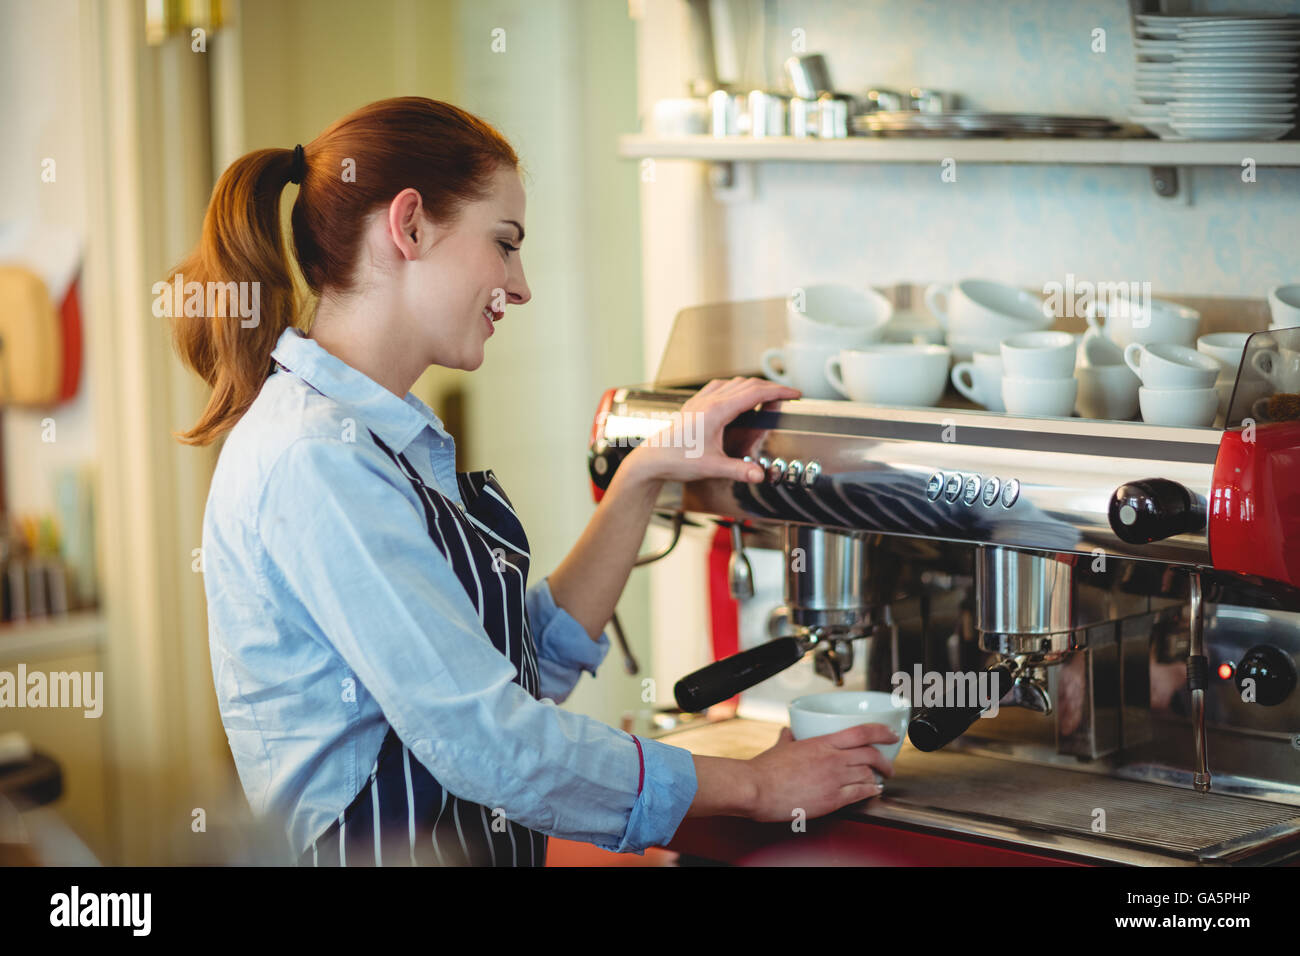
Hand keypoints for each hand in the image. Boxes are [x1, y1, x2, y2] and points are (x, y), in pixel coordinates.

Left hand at [623, 377, 799, 484]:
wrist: (652, 459)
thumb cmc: (676, 460)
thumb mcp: (713, 467)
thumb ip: (739, 471)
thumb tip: (759, 474)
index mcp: (717, 411)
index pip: (755, 393)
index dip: (778, 392)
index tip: (794, 393)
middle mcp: (708, 401)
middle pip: (747, 384)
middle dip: (771, 387)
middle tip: (787, 395)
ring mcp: (700, 401)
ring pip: (733, 383)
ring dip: (753, 386)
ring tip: (767, 396)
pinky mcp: (693, 405)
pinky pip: (719, 387)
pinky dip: (736, 388)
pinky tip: (737, 396)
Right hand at [744, 724, 896, 822]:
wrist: (756, 788)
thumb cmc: (765, 769)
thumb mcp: (780, 746)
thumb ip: (788, 738)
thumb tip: (788, 733)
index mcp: (821, 743)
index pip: (862, 731)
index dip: (882, 731)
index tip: (890, 735)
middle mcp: (832, 759)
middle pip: (871, 754)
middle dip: (885, 760)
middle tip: (888, 765)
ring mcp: (834, 779)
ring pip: (868, 774)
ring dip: (877, 777)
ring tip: (878, 781)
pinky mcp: (832, 799)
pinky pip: (860, 793)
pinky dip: (871, 792)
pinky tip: (873, 792)